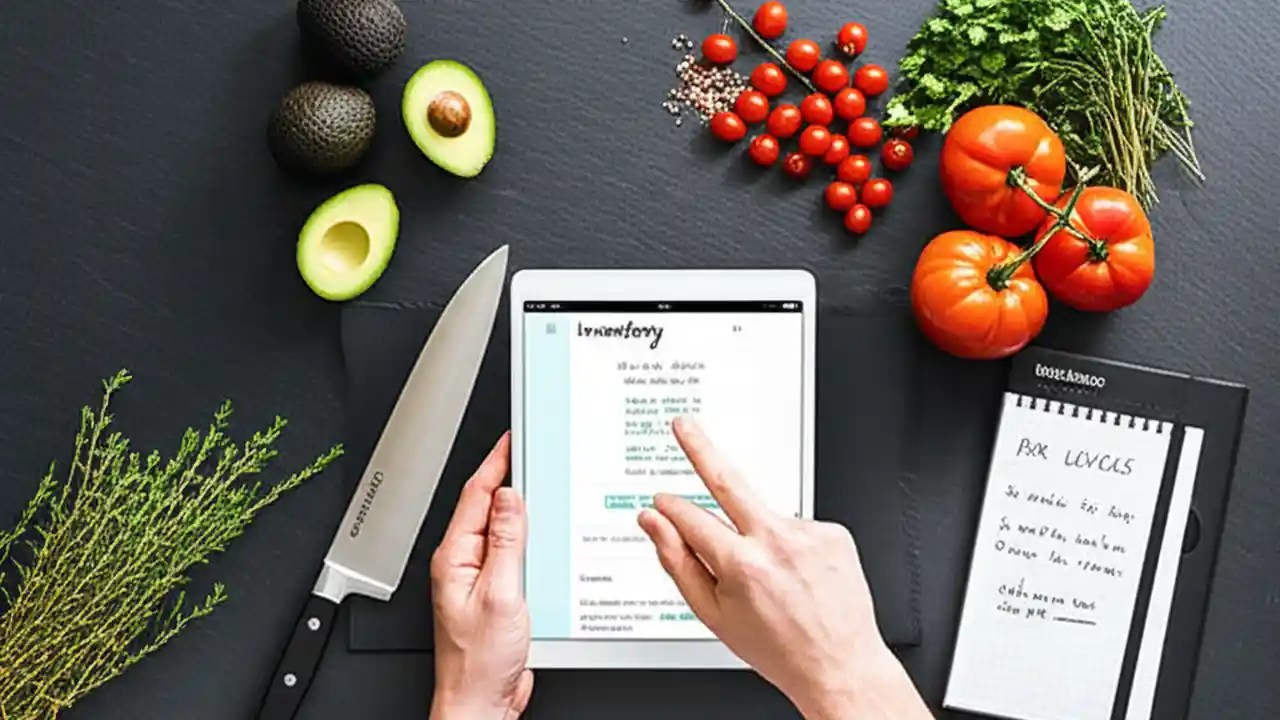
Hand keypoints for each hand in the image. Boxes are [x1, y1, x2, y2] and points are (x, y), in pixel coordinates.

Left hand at [429, 432, 533, 719]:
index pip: (475, 495)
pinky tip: (543, 538)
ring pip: (502, 532)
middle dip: (509, 478)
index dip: (495, 463)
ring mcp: (478, 579)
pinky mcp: (495, 595)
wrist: (481, 703)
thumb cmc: (479, 662)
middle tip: (533, 454)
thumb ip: (507, 542)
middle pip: (488, 508)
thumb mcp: (500, 593)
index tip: (512, 440)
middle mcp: (462, 565)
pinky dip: (529, 541)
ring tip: (542, 487)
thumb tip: (510, 498)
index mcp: (455, 557)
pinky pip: (512, 556)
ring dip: (521, 511)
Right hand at [638, 418, 930, 719]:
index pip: (691, 518)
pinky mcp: (833, 532)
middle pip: (729, 480)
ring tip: (777, 581)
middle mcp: (777, 542)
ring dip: (760, 537)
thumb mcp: (713, 615)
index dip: (671, 510)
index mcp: (742, 565)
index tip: (659, 502)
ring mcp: (809, 534)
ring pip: (765, 517)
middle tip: (684, 425)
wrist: (839, 664)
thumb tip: (653, 523)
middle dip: (701, 447)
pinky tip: (799, 576)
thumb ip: (677, 562)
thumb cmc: (776, 648)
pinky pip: (796, 527)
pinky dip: (791, 546)